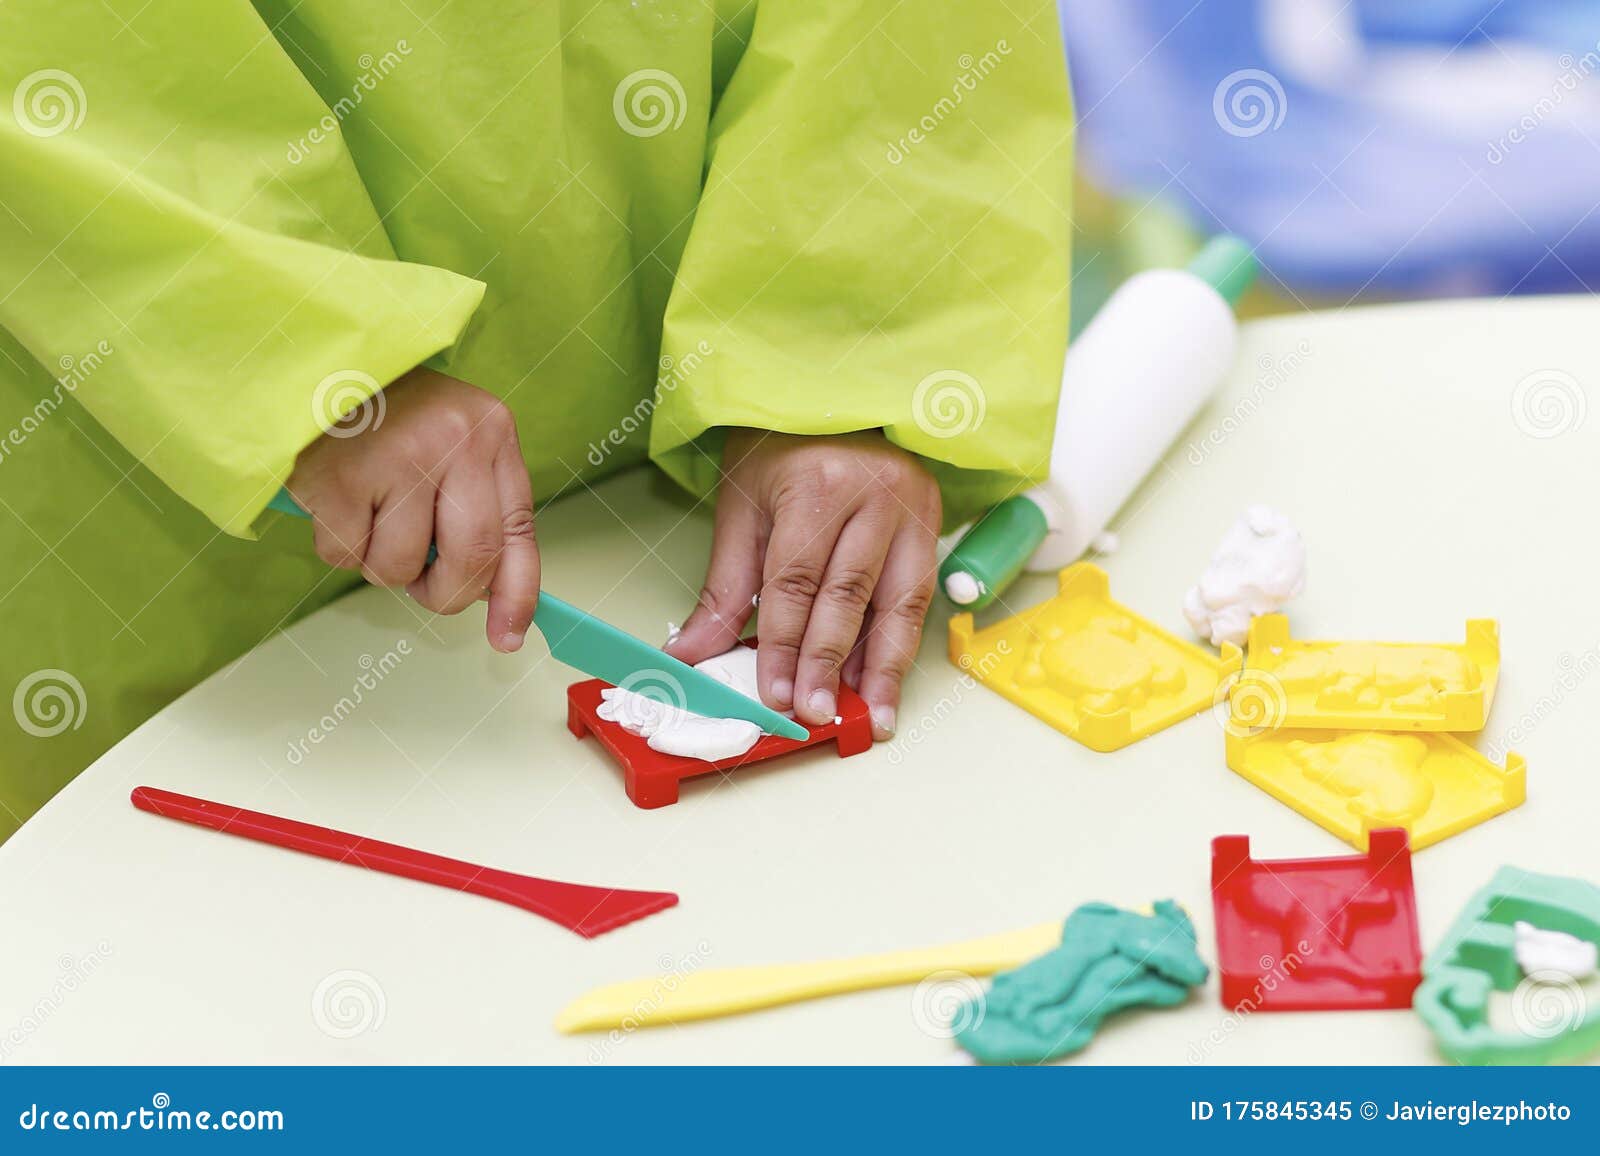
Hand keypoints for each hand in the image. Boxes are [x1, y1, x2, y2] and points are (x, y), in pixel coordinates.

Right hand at [285, 368, 538, 652]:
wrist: (313, 362)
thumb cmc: (386, 413)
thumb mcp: (450, 444)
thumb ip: (474, 508)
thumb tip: (489, 595)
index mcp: (493, 435)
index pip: (519, 531)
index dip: (517, 594)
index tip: (508, 638)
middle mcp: (457, 442)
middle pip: (470, 561)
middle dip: (443, 593)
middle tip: (418, 583)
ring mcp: (400, 457)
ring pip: (401, 567)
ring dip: (379, 563)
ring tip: (367, 513)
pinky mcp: (342, 477)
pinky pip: (346, 555)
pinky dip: (338, 543)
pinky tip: (336, 499)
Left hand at [669, 429, 940, 739]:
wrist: (833, 392)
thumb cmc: (781, 445)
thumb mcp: (742, 506)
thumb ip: (725, 588)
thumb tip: (692, 654)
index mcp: (817, 485)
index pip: (797, 582)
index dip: (786, 646)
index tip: (777, 696)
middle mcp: (873, 496)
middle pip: (850, 597)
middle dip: (830, 665)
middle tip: (817, 715)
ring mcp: (911, 507)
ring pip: (899, 603)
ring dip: (882, 667)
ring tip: (871, 718)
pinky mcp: (931, 521)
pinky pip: (918, 594)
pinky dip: (899, 642)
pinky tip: (883, 679)